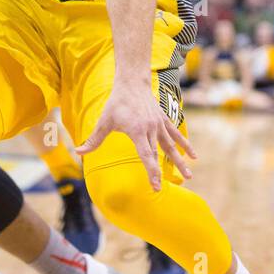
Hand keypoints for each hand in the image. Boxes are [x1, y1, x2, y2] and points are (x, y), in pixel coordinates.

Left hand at [74, 83, 195, 191]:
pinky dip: (185, 145)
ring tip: (190, 176)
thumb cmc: (116, 103)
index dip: (151, 171)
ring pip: (172, 146)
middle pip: (159, 154)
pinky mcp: (164, 120)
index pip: (146, 155)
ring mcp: (159, 124)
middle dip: (162, 173)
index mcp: (138, 131)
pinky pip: (177, 134)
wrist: (132, 83)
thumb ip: (94, 139)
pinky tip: (194, 155)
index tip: (155, 186)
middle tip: (164, 189)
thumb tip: (78, 151)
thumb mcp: (104, 121)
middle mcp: (151, 129)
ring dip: (181, 161)